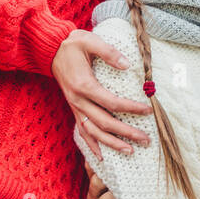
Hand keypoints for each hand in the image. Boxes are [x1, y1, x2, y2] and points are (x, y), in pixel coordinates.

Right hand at [52, 30, 151, 155]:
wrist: (50, 49)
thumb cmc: (72, 44)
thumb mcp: (90, 41)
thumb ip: (109, 53)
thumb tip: (128, 65)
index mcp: (84, 85)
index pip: (112, 103)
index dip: (131, 108)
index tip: (149, 110)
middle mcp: (78, 100)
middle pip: (105, 123)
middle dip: (126, 133)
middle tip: (146, 140)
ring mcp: (74, 107)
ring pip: (93, 132)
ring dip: (111, 143)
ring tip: (130, 151)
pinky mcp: (73, 108)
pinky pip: (81, 131)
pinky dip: (91, 145)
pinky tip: (102, 157)